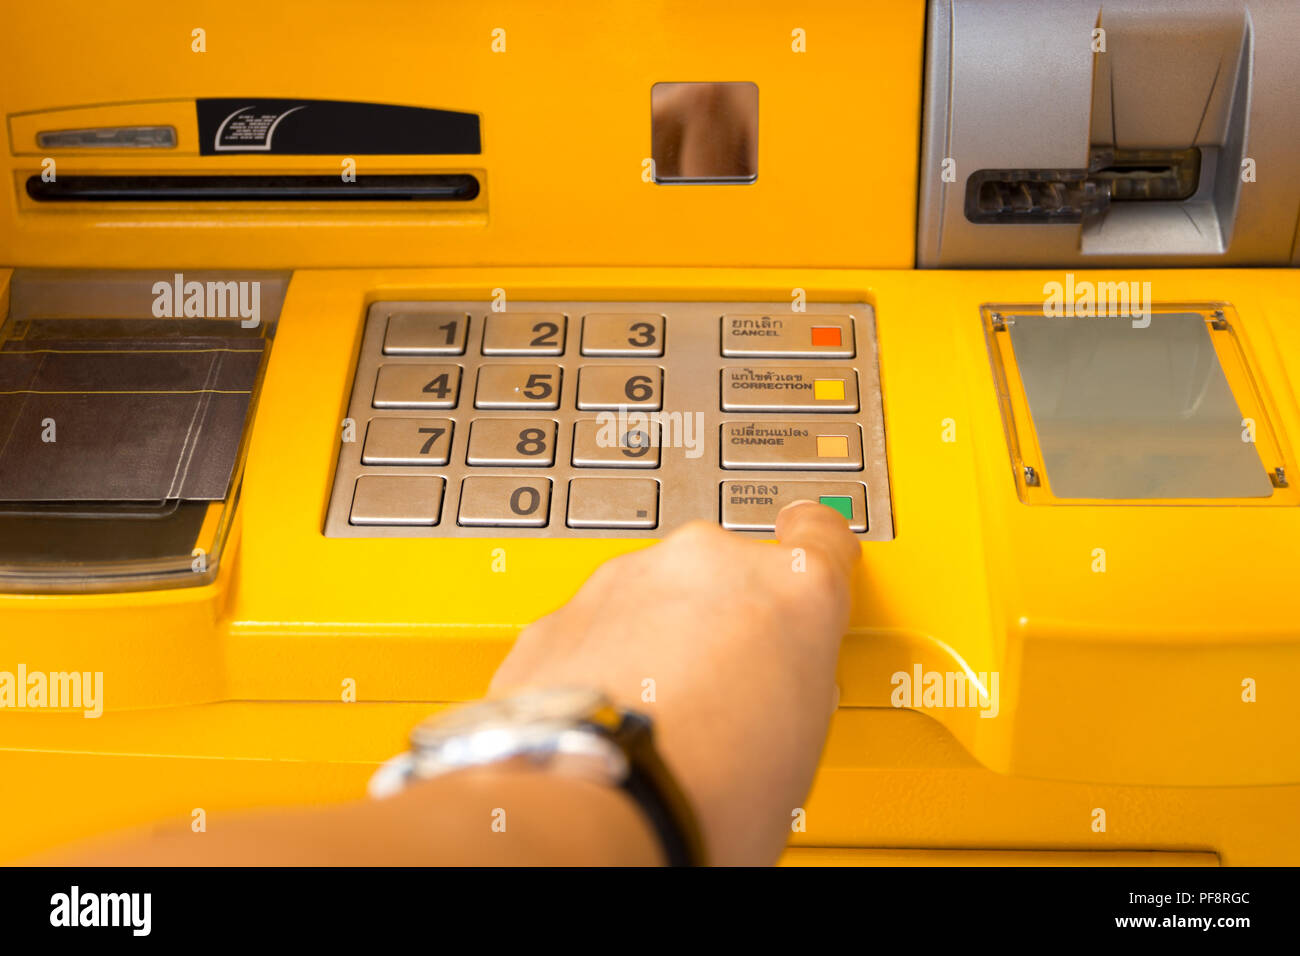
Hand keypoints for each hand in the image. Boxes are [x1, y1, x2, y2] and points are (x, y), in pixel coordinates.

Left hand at [489, 500, 861, 864]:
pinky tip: (605, 718)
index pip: (820, 534)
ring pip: (654, 597)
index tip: (804, 545)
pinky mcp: (563, 610)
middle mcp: (711, 563)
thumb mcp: (802, 746)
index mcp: (796, 590)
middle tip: (723, 693)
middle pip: (726, 575)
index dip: (813, 543)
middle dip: (722, 620)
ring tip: (657, 718)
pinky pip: (593, 629)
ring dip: (656, 639)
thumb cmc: (713, 791)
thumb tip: (773, 698)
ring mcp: (628, 579)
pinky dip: (598, 662)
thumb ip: (792, 685)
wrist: (597, 808)